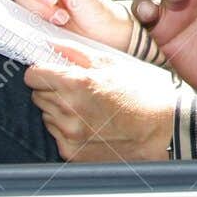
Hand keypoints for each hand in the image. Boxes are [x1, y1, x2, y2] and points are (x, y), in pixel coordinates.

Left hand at [24, 45, 174, 161]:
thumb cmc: (143, 95)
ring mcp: (68, 134)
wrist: (163, 131)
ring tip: (88, 110)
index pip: (33, 75)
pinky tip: (91, 125)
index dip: (42, 71)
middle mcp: (68, 110)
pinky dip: (68, 130)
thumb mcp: (112, 64)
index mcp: (76, 84)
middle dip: (53, 90)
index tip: (51, 72)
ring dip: (60, 111)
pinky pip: (57, 136)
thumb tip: (50, 44)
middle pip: (38, 95)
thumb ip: (76, 53)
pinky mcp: (72, 152)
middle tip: (78, 91)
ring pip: (47, 116)